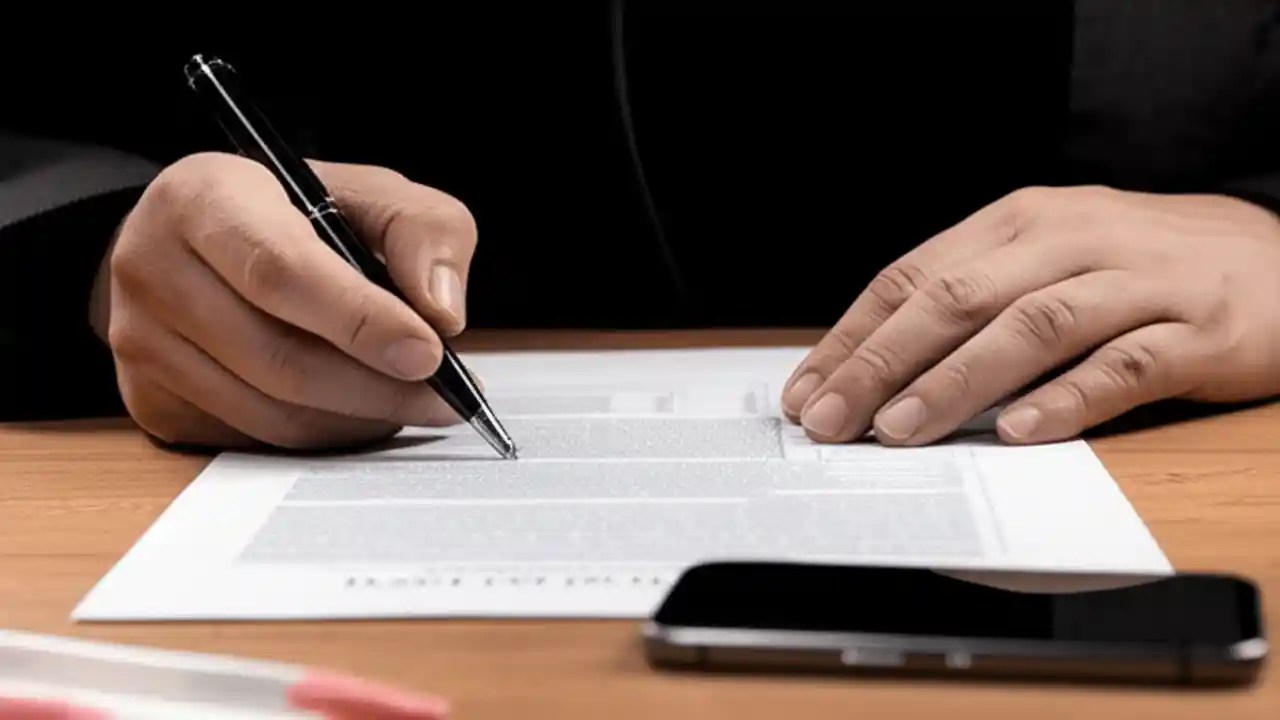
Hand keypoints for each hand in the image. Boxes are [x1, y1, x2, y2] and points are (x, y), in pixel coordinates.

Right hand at [91, 153, 476, 448]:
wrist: (204, 242)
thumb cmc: (298, 214)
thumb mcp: (371, 193)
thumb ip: (423, 232)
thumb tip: (441, 313)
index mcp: (203, 199)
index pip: (280, 271)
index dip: (360, 320)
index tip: (428, 353)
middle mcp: (153, 268)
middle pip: (278, 358)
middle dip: (379, 388)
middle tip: (447, 397)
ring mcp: (142, 342)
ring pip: (270, 412)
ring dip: (358, 419)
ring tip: (412, 401)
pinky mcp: (151, 401)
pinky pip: (254, 440)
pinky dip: (323, 435)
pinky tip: (359, 410)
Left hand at [781, 186, 1279, 445]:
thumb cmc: (1143, 268)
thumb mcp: (1050, 262)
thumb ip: (977, 300)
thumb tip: (879, 365)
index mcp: (1021, 222)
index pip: (914, 275)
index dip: (853, 335)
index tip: (806, 390)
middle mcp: (1071, 238)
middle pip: (957, 296)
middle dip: (883, 361)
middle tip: (831, 419)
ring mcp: (1138, 280)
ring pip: (1032, 325)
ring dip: (958, 379)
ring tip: (902, 429)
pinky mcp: (1201, 328)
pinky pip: (1126, 363)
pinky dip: (1068, 397)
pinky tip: (1020, 431)